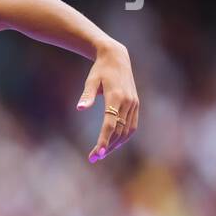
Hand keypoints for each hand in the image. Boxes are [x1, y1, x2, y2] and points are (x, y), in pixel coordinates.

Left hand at [77, 41, 138, 162]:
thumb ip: (86, 95)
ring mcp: (134, 103)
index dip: (103, 140)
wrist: (117, 58)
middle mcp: (128, 102)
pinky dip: (124, 136)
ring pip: (127, 130)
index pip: (110, 124)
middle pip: (119, 131)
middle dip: (107, 146)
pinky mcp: (136, 104)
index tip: (96, 153)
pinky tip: (113, 143)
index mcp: (116, 97)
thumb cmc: (100, 70)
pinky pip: (132, 125)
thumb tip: (80, 108)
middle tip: (93, 158)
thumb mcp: (91, 81)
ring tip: (101, 153)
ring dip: (116, 144)